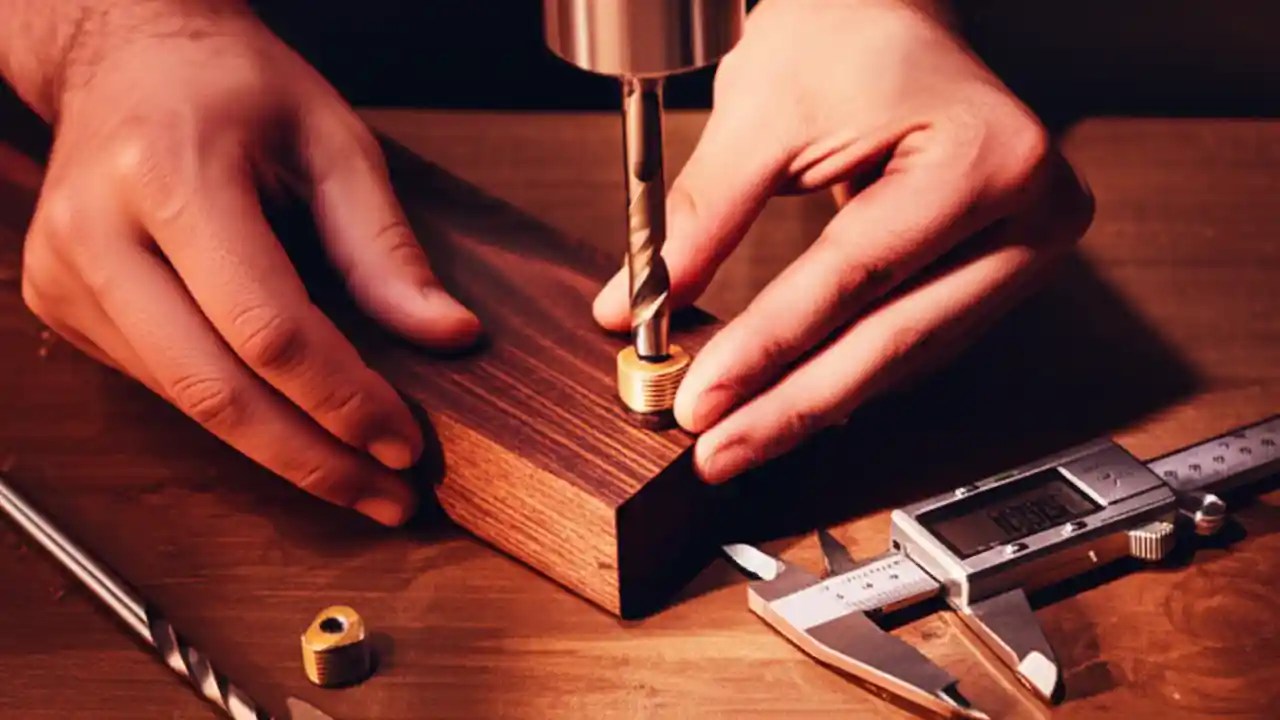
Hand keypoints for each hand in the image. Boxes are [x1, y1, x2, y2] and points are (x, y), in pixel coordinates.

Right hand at [13, 2, 480, 523]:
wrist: (124, 57)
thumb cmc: (232, 86)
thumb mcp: (332, 142)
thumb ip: (385, 247)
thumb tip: (448, 336)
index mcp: (169, 174)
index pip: (267, 328)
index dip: (344, 400)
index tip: (407, 443)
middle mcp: (98, 231)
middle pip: (215, 390)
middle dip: (315, 460)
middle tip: (390, 497)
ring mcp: (66, 275)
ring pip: (186, 402)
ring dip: (282, 452)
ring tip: (361, 475)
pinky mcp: (62, 304)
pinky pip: (164, 386)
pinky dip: (239, 415)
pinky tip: (296, 427)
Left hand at [594, 0, 1093, 482]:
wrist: (893, 12)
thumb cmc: (844, 33)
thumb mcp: (762, 112)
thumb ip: (702, 218)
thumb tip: (639, 308)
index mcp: (985, 157)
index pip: (857, 275)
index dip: (770, 346)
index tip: (702, 399)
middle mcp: (1032, 212)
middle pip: (892, 337)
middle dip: (791, 403)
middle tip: (717, 450)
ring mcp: (1026, 248)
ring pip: (904, 355)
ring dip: (815, 400)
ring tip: (738, 437)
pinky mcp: (998, 269)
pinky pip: (914, 341)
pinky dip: (846, 375)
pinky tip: (792, 404)